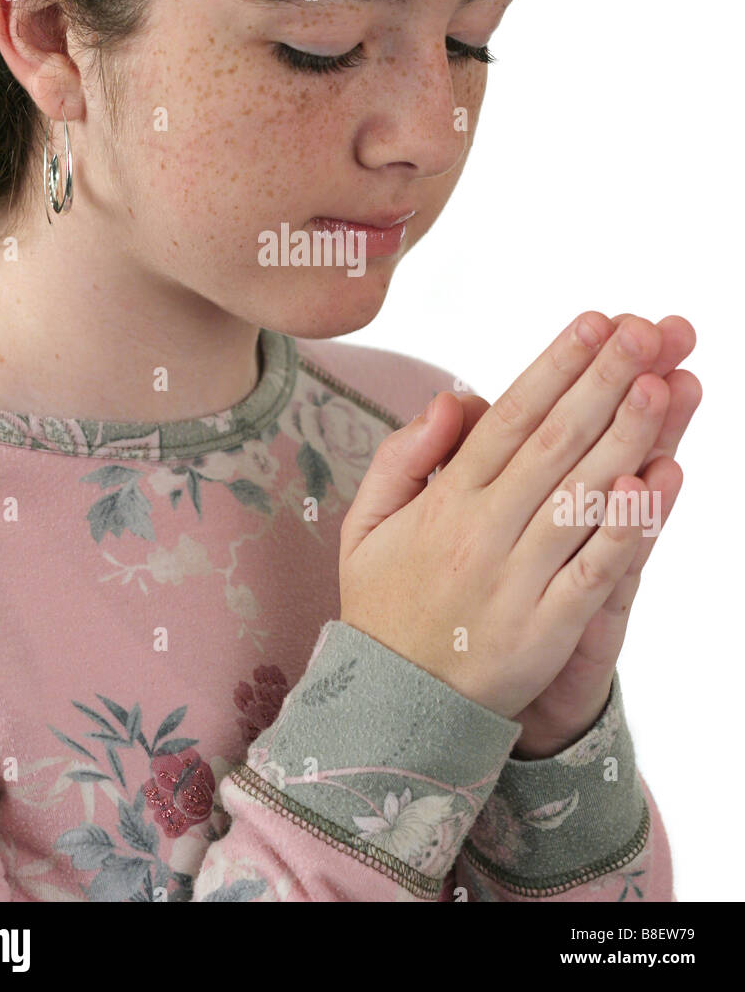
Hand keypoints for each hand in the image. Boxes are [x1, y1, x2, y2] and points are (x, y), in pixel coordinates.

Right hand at [339, 312, 683, 718]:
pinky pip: (594, 571)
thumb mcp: (367, 523)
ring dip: (625, 437)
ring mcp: (517, 582)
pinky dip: (627, 526)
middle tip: (647, 331)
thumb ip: (404, 456)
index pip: (508, 418)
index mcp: (445, 502)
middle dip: (603, 380)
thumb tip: (454, 398)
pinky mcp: (546, 630)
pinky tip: (660, 481)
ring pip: (580, 496)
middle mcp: (482, 532)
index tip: (594, 321)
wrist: (392, 708)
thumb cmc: (386, 604)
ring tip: (663, 383)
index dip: (555, 367)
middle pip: (553, 443)